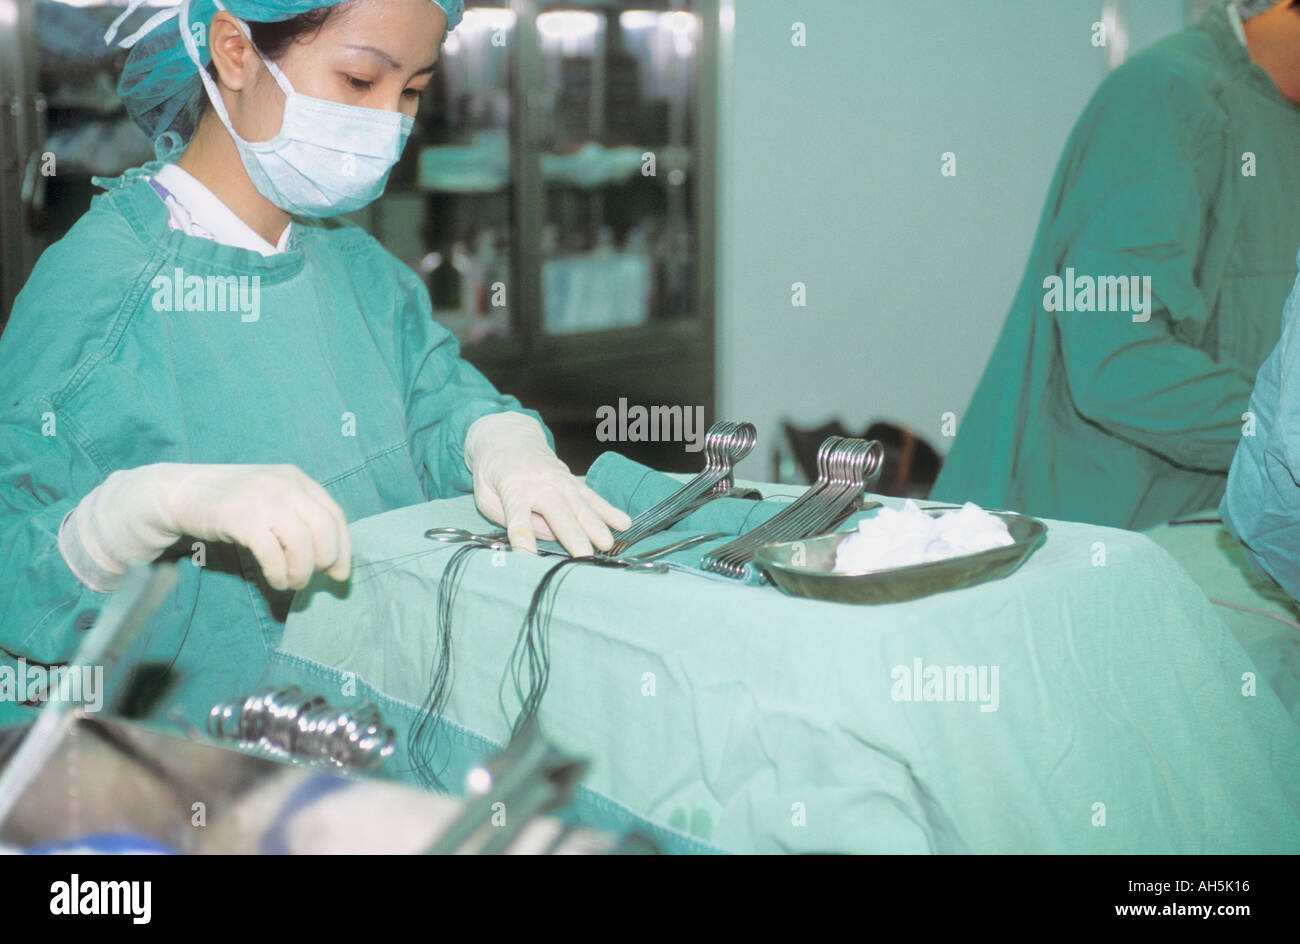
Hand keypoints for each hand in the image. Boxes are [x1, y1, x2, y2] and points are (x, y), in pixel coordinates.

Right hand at [65, 463, 350, 591]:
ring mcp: (264, 499)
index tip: (339, 574)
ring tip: (289, 582)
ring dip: (301, 572)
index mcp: (298, 479)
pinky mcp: (241, 517)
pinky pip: (272, 553)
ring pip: (301, 543)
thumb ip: (300, 522)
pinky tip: (275, 579)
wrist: (180, 492)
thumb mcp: (273, 502)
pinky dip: (279, 573)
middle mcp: (286, 484)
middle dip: (325, 561)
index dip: (342, 549)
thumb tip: (333, 564)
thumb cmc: (232, 504)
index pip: (335, 516)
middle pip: (325, 529)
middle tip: (311, 578)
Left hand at [465, 412, 631, 555]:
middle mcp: (540, 484)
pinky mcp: (572, 480)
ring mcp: (560, 480)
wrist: (508, 436)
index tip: (529, 559)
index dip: (523, 540)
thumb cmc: (492, 472)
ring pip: (581, 504)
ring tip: (608, 544)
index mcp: (513, 489)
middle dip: (573, 534)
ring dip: (596, 525)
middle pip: (558, 512)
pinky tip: (624, 522)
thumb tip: (545, 534)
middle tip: (585, 555)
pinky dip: (608, 510)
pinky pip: (592, 496)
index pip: (518, 520)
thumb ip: (508, 517)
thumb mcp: (485, 495)